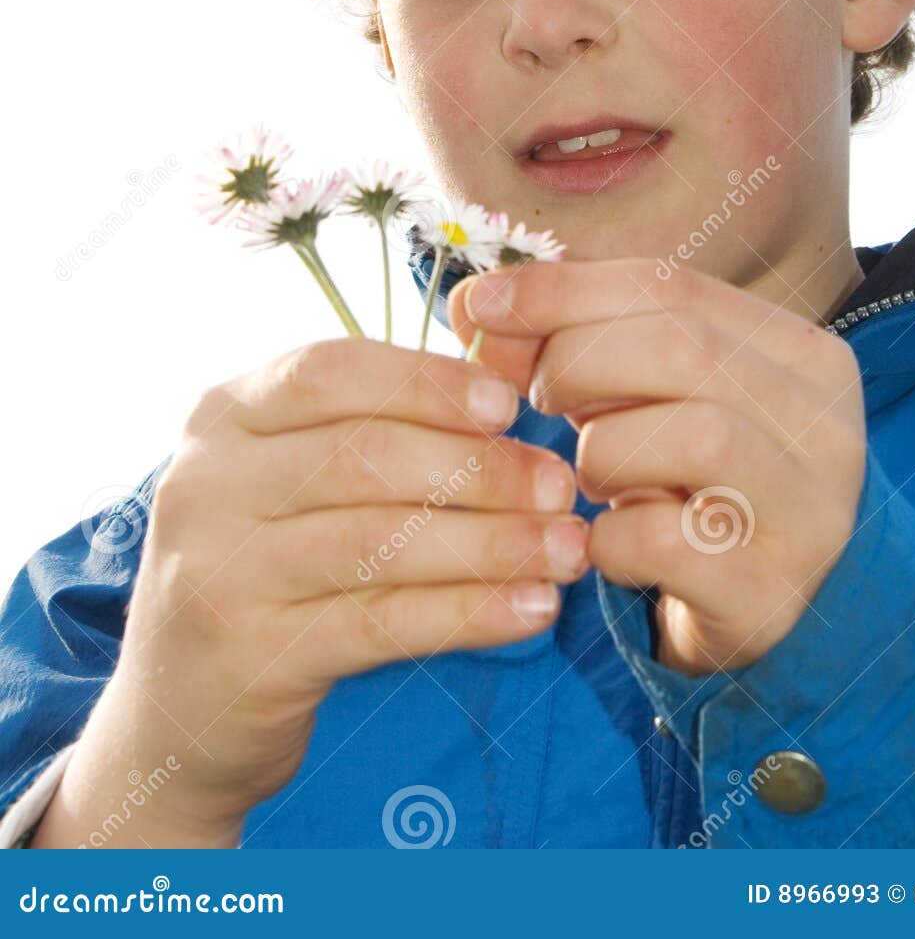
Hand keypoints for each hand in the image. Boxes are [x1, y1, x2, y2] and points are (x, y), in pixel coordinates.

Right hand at [65, 337, 585, 837]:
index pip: (332, 371)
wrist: (178, 712)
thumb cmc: (268, 564)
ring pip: (379, 542)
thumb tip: (503, 386)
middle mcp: (208, 484)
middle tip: (561, 486)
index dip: (427, 382)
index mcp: (224, 416)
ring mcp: (220, 573)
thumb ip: (373, 425)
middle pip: (364, 455)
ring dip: (491, 542)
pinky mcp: (251, 658)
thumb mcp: (291, 477)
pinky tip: (531, 609)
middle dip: (478, 468)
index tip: (509, 403)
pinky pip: (382, 623)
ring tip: (567, 549)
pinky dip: (468, 612)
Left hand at [449, 259, 865, 677]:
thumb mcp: (651, 397)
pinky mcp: (771, 592)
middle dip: (578, 364)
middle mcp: (825, 423)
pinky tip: (601, 542)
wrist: (766, 617)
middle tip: (538, 400)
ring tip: (586, 473)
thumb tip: (478, 304)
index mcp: (801, 352)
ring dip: (602, 447)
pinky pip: (668, 540)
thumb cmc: (693, 487)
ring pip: (693, 434)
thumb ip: (578, 337)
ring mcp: (810, 512)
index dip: (564, 290)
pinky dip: (609, 536)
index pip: (671, 286)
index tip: (482, 306)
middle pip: (682, 348)